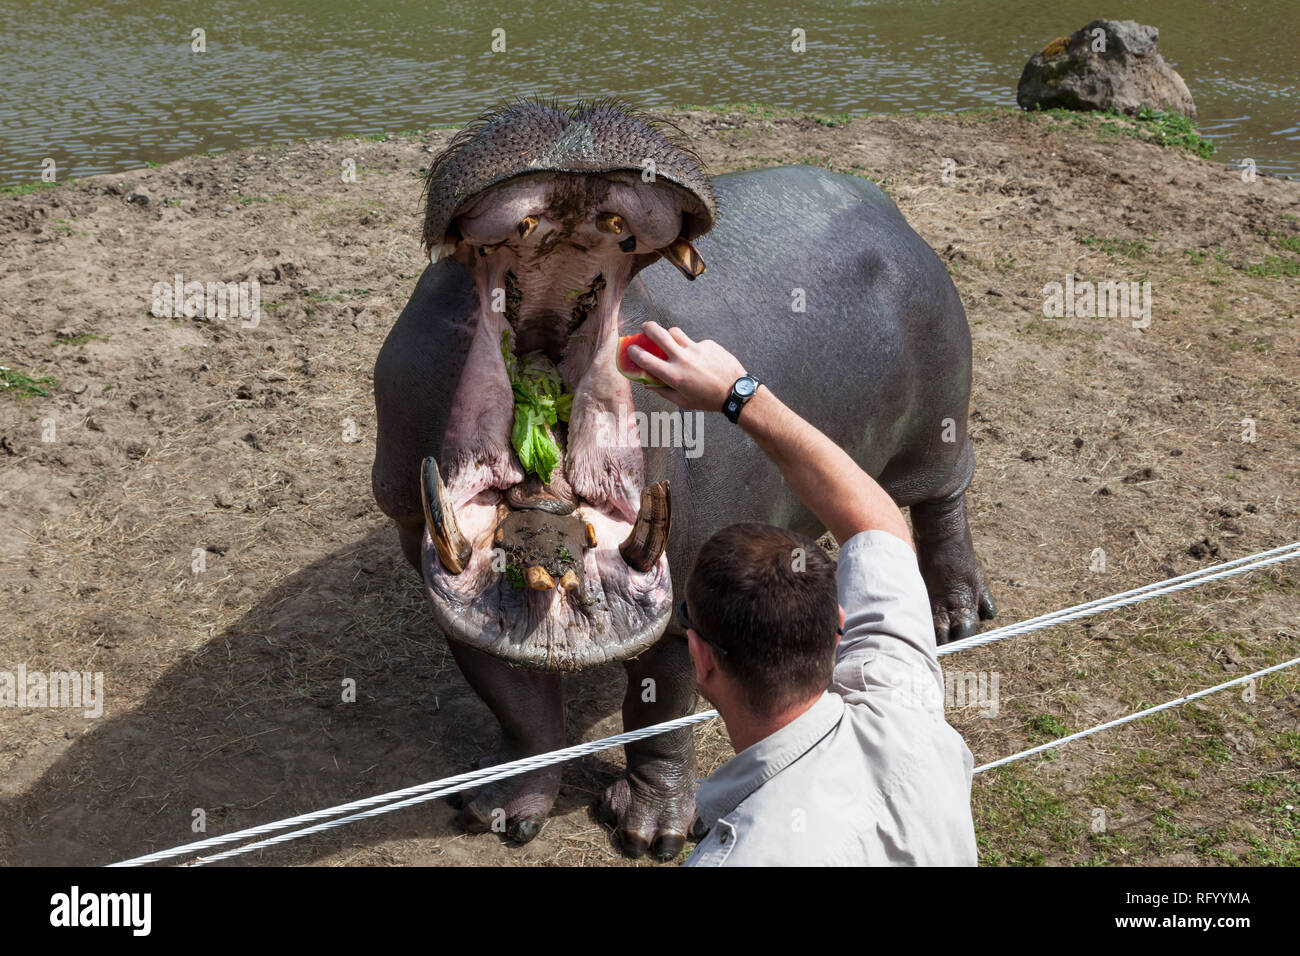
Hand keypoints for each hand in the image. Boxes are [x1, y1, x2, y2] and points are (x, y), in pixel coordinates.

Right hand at [628, 321, 747, 412]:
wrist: (735, 392)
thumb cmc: (708, 400)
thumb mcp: (683, 401)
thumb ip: (663, 391)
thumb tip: (648, 384)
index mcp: (674, 375)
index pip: (645, 359)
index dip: (634, 352)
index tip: (631, 349)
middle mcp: (683, 359)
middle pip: (659, 334)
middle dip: (647, 328)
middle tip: (645, 327)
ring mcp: (696, 349)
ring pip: (675, 332)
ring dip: (670, 335)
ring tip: (671, 342)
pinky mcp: (708, 344)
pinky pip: (695, 342)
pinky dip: (693, 348)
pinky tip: (702, 360)